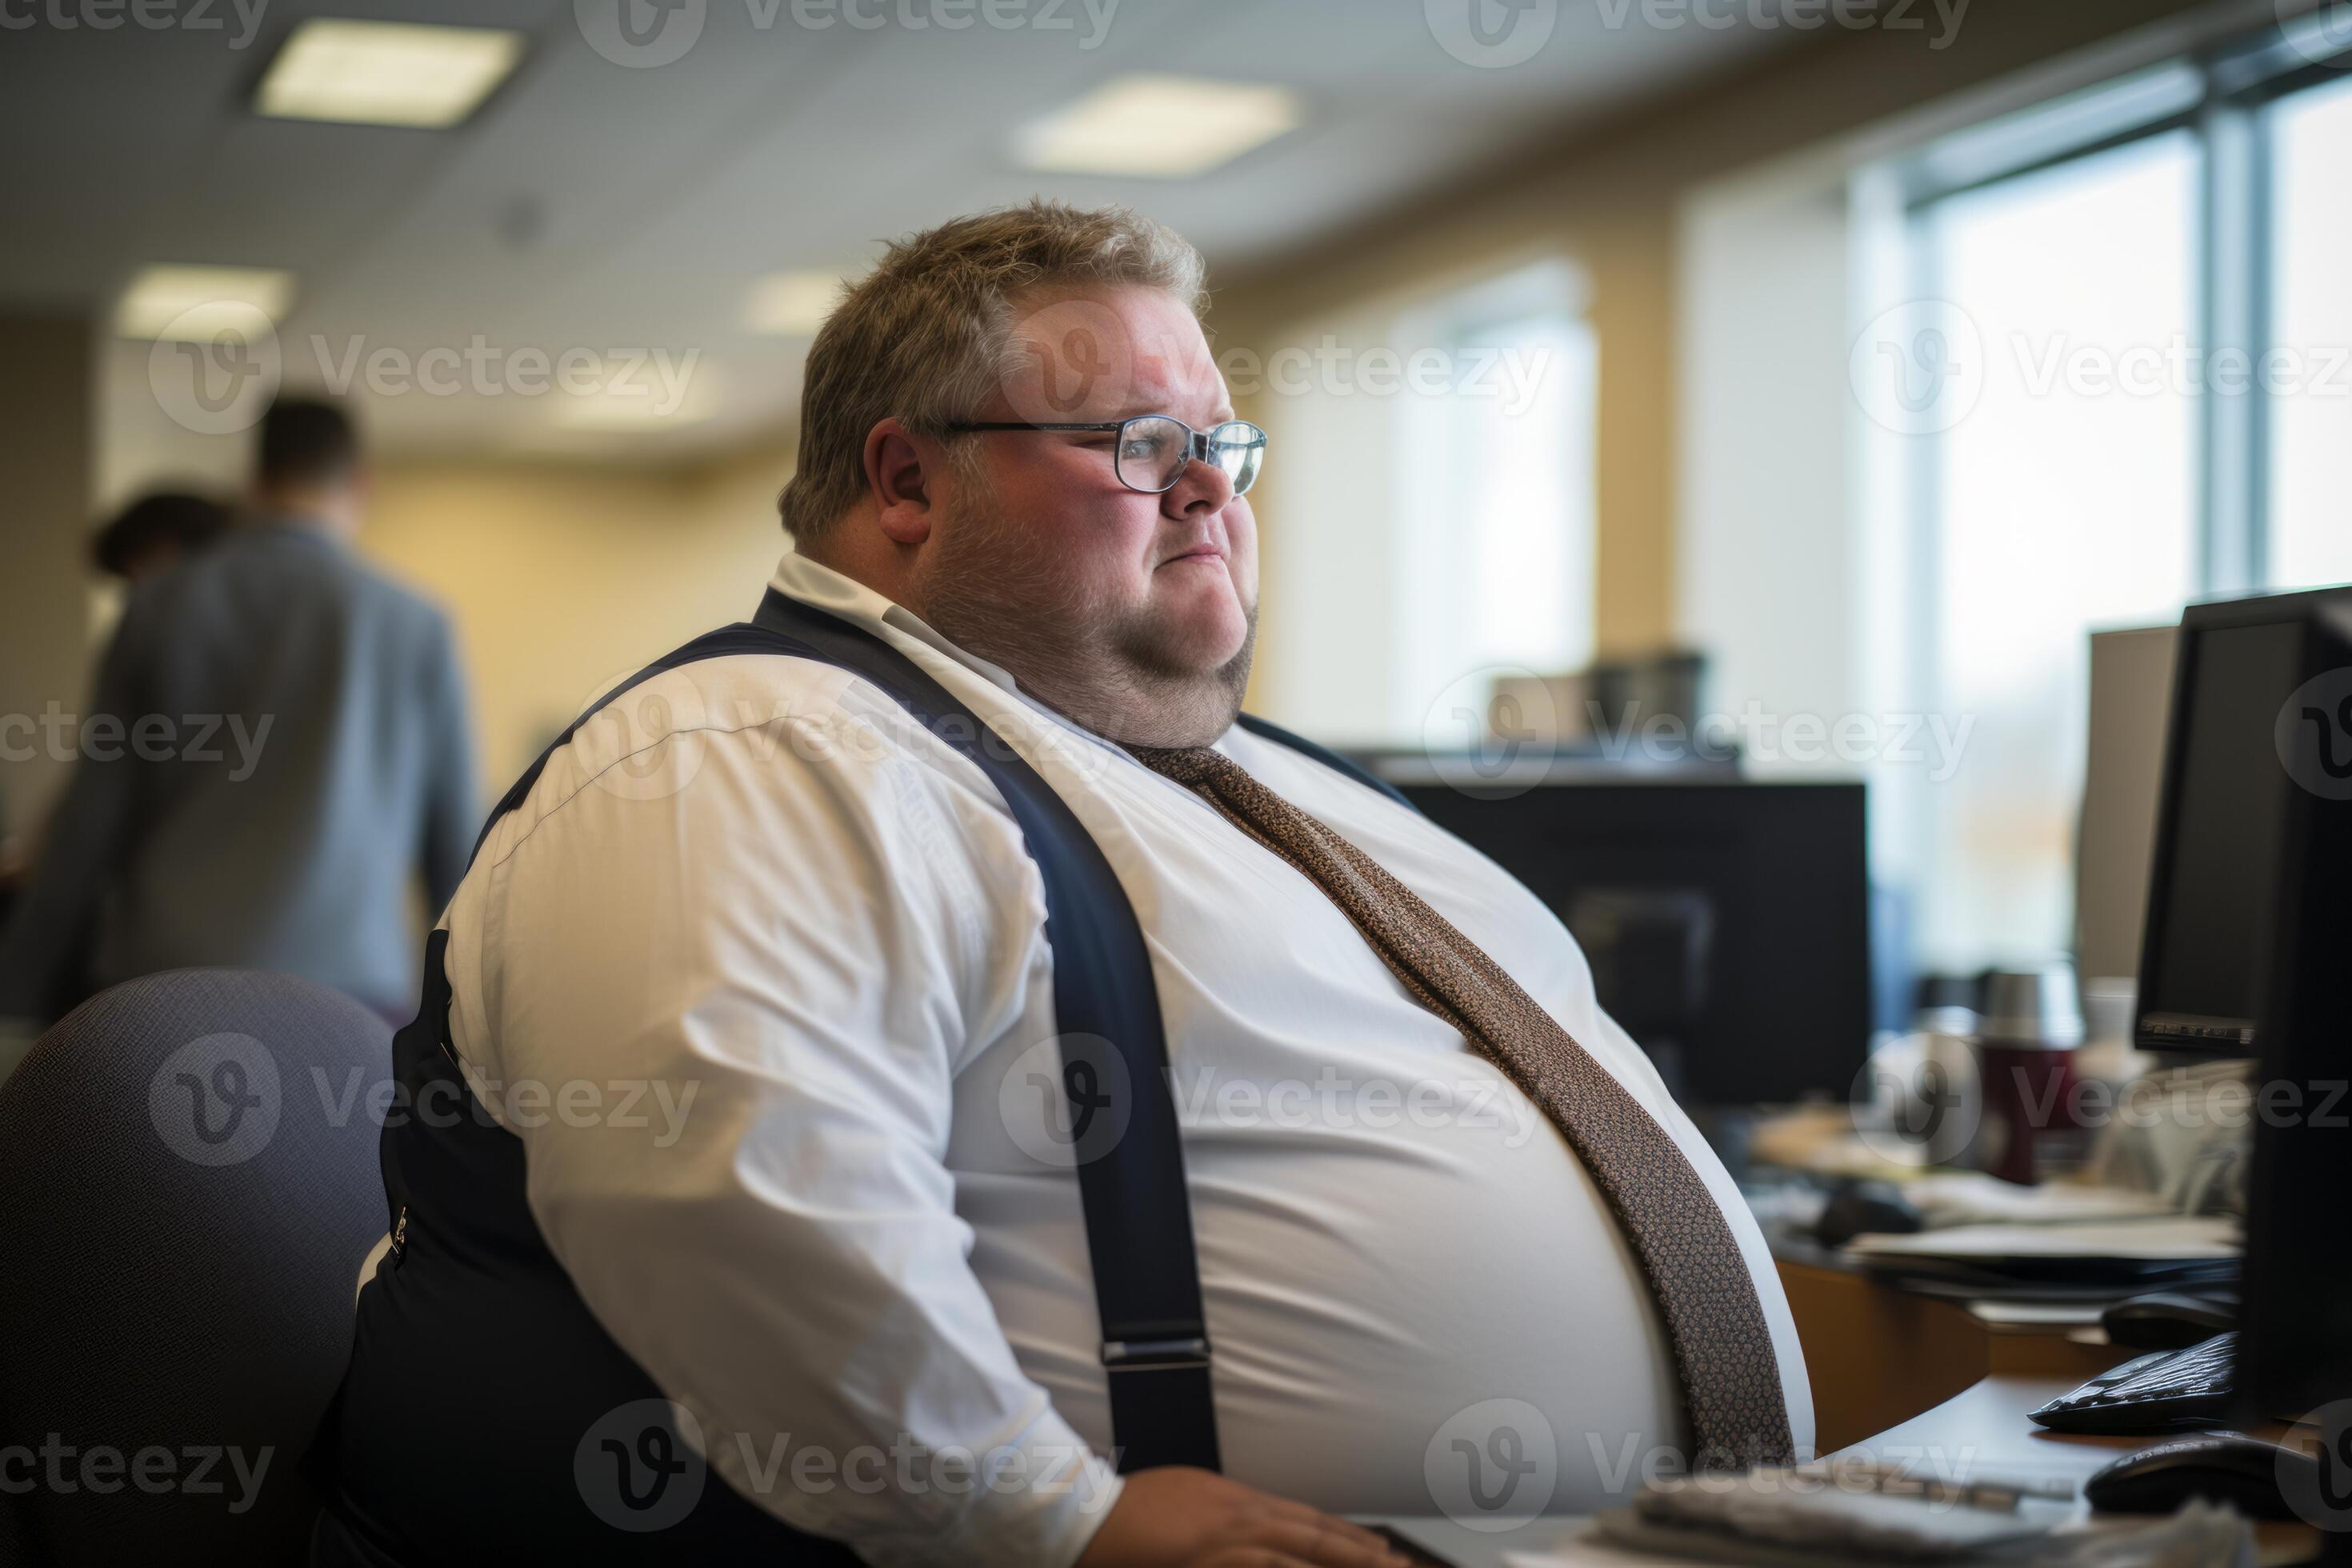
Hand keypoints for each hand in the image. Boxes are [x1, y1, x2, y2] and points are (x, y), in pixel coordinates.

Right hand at [1076, 1467, 1412, 1567]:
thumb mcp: (1194, 1496)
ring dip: (1344, 1562)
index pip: (1311, 1521)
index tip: (1384, 1549)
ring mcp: (1229, 1542)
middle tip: (1403, 1564)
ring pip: (1302, 1552)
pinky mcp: (1209, 1560)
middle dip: (1364, 1553)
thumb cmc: (1134, 1508)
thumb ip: (1232, 1513)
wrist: (1089, 1513)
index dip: (1351, 1537)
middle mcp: (1244, 1518)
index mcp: (1241, 1500)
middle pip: (1317, 1537)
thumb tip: (1263, 1527)